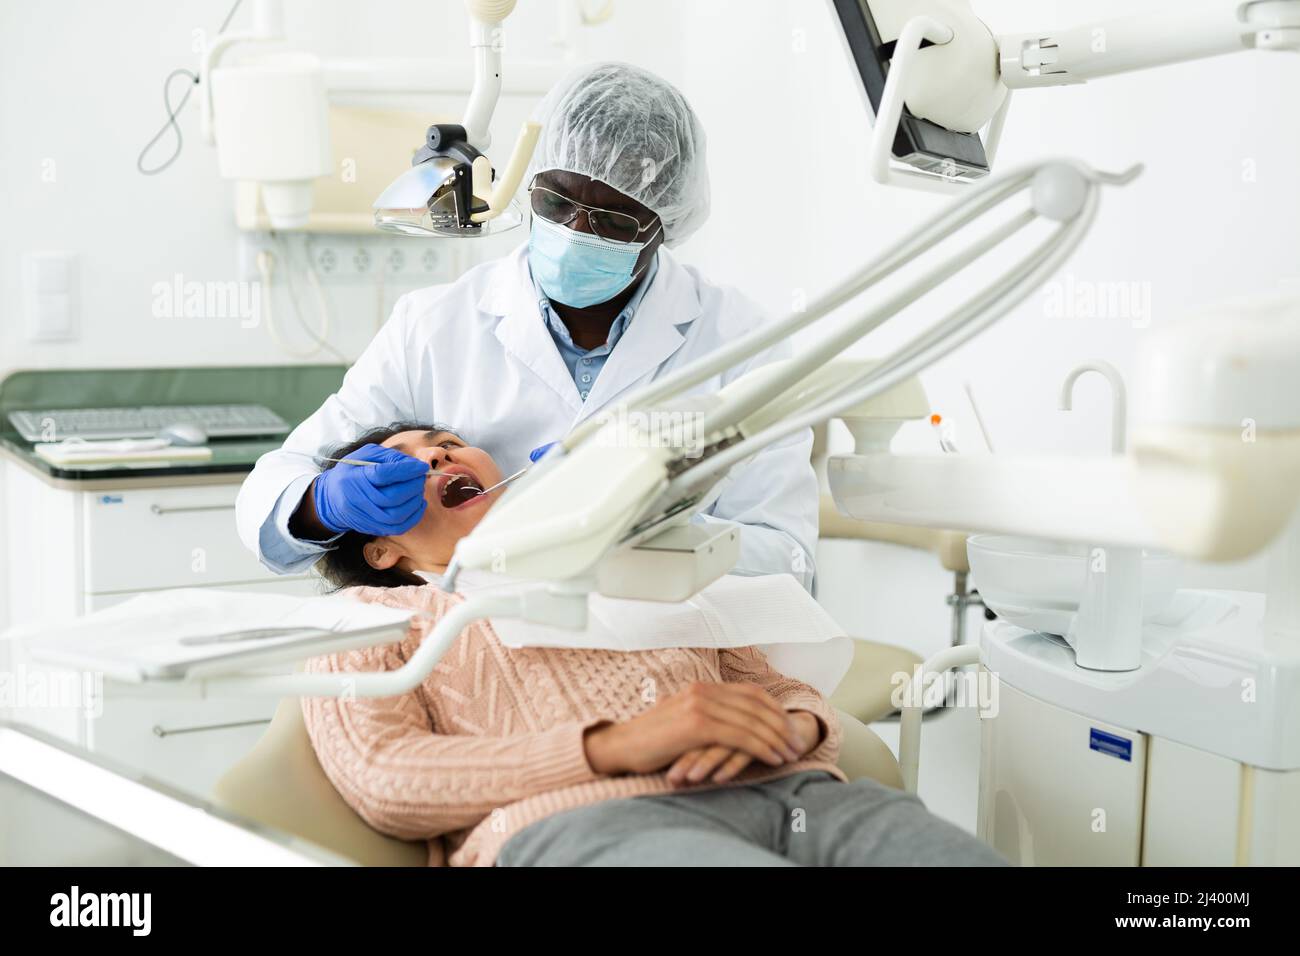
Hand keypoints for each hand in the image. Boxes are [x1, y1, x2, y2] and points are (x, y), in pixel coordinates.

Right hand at [309, 444, 428, 535]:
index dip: (406, 470)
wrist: (331, 497)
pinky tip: (418, 504)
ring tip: (419, 490)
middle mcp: (357, 499)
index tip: (422, 467)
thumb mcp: (365, 456)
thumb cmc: (352, 472)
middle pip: (392, 497)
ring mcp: (364, 517)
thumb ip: (388, 456)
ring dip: (415, 502)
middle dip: (413, 486)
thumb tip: (413, 464)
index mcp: (354, 477)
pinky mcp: (371, 528)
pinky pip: (397, 528)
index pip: (383, 474)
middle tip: (421, 478)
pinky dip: (413, 517)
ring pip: (396, 515)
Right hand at [583, 683, 806, 777]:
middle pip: (756, 704)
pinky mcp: (697, 726)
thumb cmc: (650, 742)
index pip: (750, 692)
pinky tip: (772, 758)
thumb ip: (706, 718)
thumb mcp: (681, 722)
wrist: (620, 747)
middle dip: (781, 724)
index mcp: (701, 687)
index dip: (774, 709)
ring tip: (790, 754)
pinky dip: (761, 747)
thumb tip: (731, 728)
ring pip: (752, 720)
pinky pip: (740, 736)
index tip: (789, 727)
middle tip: (797, 743)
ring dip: (776, 738)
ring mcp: (699, 706)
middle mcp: (702, 691)